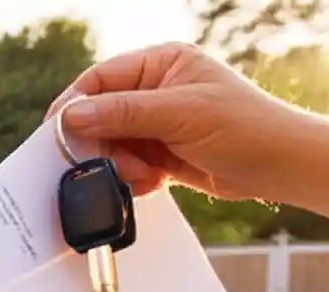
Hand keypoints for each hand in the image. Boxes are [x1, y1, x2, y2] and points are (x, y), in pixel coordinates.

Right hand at [46, 42, 328, 209]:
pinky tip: (152, 182)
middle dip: (103, 144)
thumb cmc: (246, 127)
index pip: (100, 80)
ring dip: (120, 166)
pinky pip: (125, 166)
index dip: (74, 105)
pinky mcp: (158, 153)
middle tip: (110, 164)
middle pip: (99, 116)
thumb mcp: (179, 114)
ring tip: (146, 174)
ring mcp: (155, 123)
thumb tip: (72, 115)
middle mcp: (154, 90)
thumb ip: (122, 113)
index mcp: (160, 64)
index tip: (56, 131)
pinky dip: (131, 179)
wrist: (280, 168)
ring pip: (110, 146)